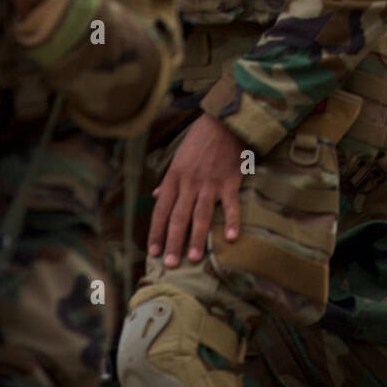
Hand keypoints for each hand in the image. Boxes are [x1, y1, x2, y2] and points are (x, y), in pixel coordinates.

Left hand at [148, 114, 242, 266]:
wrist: (225, 122)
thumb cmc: (199, 140)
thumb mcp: (178, 157)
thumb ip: (168, 179)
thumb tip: (155, 193)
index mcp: (174, 177)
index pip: (161, 210)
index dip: (156, 232)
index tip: (153, 252)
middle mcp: (190, 183)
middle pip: (179, 217)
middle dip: (174, 241)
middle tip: (171, 264)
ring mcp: (210, 183)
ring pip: (201, 214)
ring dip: (197, 237)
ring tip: (194, 258)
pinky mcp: (230, 181)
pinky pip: (232, 205)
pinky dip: (232, 221)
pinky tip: (231, 238)